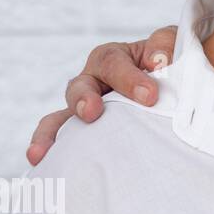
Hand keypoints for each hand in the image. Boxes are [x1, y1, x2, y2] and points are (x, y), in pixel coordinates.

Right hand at [28, 26, 178, 165]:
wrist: (172, 88)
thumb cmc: (169, 65)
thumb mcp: (172, 46)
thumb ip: (165, 44)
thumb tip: (158, 61)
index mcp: (112, 59)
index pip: (112, 63)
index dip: (128, 78)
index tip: (150, 95)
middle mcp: (91, 83)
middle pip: (78, 87)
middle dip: (82, 99)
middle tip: (91, 112)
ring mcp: (83, 111)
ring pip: (59, 119)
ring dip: (50, 134)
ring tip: (40, 152)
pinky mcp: (84, 137)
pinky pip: (63, 145)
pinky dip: (51, 155)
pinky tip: (44, 168)